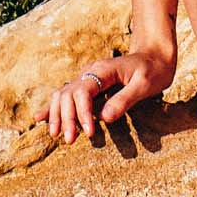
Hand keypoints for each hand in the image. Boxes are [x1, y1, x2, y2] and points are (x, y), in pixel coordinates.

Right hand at [46, 38, 175, 143]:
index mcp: (103, 70)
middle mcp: (90, 71)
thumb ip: (125, 100)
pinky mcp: (88, 84)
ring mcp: (87, 77)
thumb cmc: (153, 70)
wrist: (155, 55)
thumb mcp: (145, 85)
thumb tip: (104, 118)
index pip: (83, 91)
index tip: (89, 132)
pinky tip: (40, 118)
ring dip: (57, 114)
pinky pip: (66, 95)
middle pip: (68, 94)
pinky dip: (54, 107)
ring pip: (62, 94)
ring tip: (56, 135)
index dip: (82, 113)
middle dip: (66, 118)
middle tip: (70, 140)